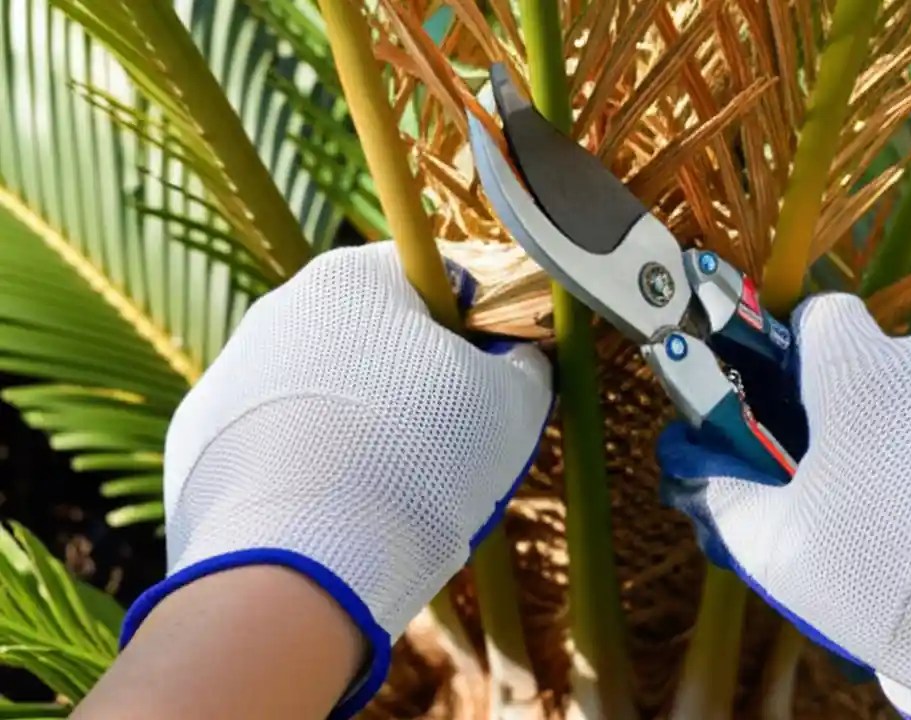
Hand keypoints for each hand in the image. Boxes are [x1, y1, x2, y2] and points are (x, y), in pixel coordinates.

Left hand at [120, 242, 551, 716]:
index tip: (492, 383)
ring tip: (389, 494)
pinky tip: (331, 512)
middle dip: (416, 381)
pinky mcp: (200, 440)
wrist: (297, 569)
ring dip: (362, 425)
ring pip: (325, 390)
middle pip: (376, 333)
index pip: (437, 277)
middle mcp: (278, 307)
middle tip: (449, 445)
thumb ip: (525, 362)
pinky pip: (276, 442)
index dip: (478, 330)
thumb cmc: (417, 462)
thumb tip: (518, 359)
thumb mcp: (511, 403)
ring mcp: (230, 373)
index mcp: (354, 278)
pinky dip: (306, 467)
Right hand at [659, 293, 910, 718]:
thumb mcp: (779, 550)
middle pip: (885, 371)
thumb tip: (703, 478)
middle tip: (856, 500)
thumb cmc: (889, 577)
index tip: (795, 414)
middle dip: (866, 421)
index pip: (822, 316)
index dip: (800, 358)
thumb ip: (727, 501)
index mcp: (862, 372)